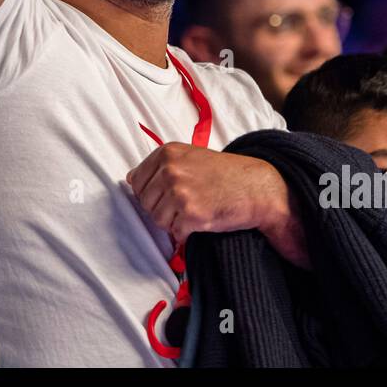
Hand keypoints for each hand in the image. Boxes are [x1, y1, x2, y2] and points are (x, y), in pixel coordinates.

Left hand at [126, 143, 306, 263]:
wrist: (256, 188)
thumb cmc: (225, 174)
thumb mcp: (190, 157)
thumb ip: (160, 166)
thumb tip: (130, 178)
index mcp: (167, 153)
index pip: (136, 181)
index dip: (150, 193)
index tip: (168, 194)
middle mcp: (170, 170)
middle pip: (145, 202)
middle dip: (162, 209)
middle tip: (187, 204)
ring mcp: (180, 192)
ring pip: (158, 220)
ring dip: (174, 222)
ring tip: (195, 211)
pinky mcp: (191, 214)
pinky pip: (175, 233)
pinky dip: (186, 233)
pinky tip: (201, 221)